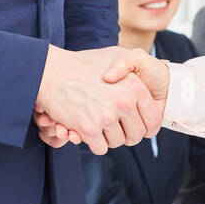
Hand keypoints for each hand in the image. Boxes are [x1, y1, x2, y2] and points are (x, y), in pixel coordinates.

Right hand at [33, 46, 157, 155]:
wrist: (51, 71)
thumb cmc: (83, 64)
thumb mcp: (116, 55)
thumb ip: (135, 69)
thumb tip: (150, 90)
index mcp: (135, 87)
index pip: (153, 120)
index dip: (144, 126)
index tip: (134, 125)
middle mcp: (124, 102)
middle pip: (136, 135)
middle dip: (125, 134)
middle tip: (113, 126)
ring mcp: (106, 116)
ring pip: (118, 143)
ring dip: (108, 138)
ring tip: (98, 123)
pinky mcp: (89, 128)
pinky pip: (101, 148)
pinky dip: (94, 143)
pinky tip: (87, 128)